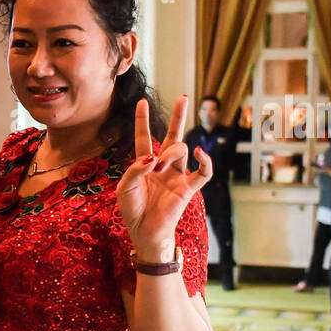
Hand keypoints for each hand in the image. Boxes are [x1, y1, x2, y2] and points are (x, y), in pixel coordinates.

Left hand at [116, 96, 210, 261]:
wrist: (144, 232)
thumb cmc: (132, 210)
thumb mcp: (125, 188)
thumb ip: (135, 170)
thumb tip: (154, 159)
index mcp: (144, 164)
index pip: (144, 138)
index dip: (142, 121)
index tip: (142, 102)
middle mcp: (163, 167)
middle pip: (173, 136)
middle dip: (179, 116)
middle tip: (183, 97)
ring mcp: (177, 176)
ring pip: (183, 150)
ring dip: (172, 153)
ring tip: (160, 166)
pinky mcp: (188, 189)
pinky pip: (203, 173)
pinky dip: (206, 162)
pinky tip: (201, 153)